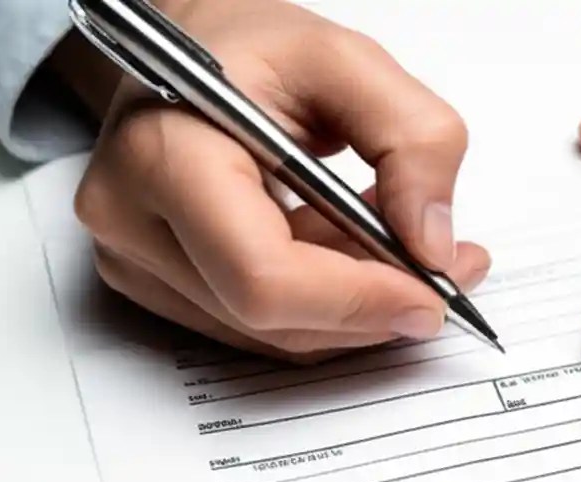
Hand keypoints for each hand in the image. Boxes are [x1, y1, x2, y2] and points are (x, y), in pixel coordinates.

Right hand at [56, 0, 489, 361]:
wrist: (187, 52)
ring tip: (410, 254)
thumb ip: (413, 138)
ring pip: (272, 333)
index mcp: (163, 155)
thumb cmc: (249, 48)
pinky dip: (324, 305)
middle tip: (449, 276)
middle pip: (272, 317)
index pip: (262, 275)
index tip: (431, 294)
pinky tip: (359, 258)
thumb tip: (432, 245)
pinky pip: (258, 326)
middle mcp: (131, 221)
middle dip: (372, 307)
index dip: (356, 300)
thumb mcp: (347, 59)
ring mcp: (136, 262)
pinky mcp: (158, 285)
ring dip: (354, 309)